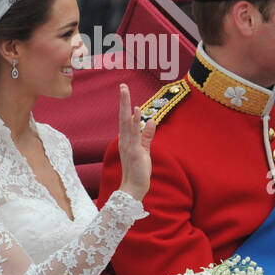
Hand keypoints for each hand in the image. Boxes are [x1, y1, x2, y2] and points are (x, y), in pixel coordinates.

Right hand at [117, 84, 155, 200]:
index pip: (125, 119)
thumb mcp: (145, 149)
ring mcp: (128, 145)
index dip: (125, 105)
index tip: (125, 91)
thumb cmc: (138, 170)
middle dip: (123, 100)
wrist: (134, 188)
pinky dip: (134, 121)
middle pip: (123, 116)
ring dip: (125, 106)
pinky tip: (136, 110)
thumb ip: (147, 135)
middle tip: (122, 85)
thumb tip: (151, 120)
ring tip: (125, 91)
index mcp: (126, 139)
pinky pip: (134, 133)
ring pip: (125, 121)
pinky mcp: (133, 151)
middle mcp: (125, 140)